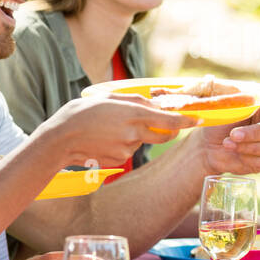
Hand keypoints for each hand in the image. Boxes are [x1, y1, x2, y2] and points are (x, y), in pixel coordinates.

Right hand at [44, 95, 198, 166]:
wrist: (59, 139)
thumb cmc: (82, 113)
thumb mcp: (109, 98)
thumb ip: (136, 101)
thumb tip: (155, 104)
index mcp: (133, 114)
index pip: (170, 121)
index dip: (187, 121)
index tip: (199, 119)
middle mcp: (133, 133)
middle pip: (165, 135)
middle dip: (169, 129)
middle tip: (159, 121)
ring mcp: (126, 149)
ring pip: (143, 141)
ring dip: (137, 134)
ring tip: (111, 126)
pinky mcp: (118, 161)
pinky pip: (128, 150)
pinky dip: (123, 144)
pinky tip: (105, 138)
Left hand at [198, 103, 259, 175]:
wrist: (208, 147)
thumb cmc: (218, 125)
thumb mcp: (225, 111)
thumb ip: (238, 102)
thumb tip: (250, 98)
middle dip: (251, 134)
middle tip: (233, 135)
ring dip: (246, 147)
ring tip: (227, 144)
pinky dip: (248, 159)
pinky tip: (236, 155)